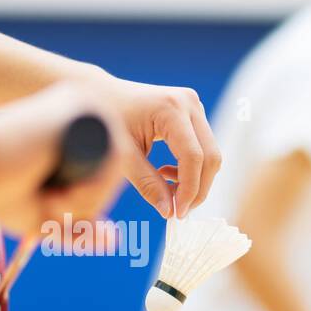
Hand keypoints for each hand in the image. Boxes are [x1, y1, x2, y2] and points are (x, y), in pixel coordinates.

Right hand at [0, 82, 127, 237]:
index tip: (51, 209)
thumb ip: (80, 230)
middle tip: (51, 206)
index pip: (104, 175)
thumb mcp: (46, 217)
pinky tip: (63, 191)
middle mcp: (82, 115)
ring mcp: (86, 109)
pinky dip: (95, 185)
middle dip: (89, 204)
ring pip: (117, 168)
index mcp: (72, 133)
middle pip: (114, 172)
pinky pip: (118, 157)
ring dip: (89, 200)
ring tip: (52, 199)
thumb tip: (116, 240)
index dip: (86, 204)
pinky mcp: (87, 110)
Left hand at [91, 74, 221, 219]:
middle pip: (209, 156)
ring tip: (167, 191)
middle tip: (178, 211)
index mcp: (171, 109)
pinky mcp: (193, 114)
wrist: (100, 96)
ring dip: (195, 180)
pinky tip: (166, 174)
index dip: (189, 189)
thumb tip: (169, 212)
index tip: (178, 214)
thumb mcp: (123, 156)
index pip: (193, 157)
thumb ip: (147, 184)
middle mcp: (189, 103)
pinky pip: (203, 148)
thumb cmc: (107, 124)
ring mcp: (194, 106)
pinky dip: (191, 168)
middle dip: (197, 189)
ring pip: (210, 154)